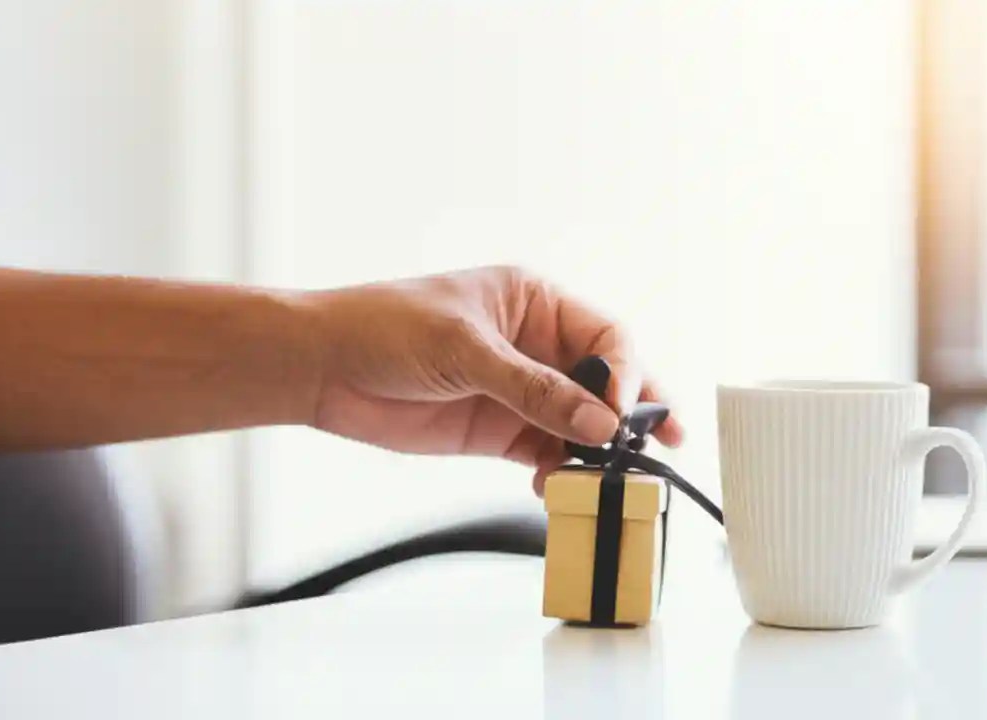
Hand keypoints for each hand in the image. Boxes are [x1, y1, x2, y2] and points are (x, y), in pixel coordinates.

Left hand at [304, 266, 682, 492]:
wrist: (321, 368)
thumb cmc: (385, 327)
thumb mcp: (465, 349)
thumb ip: (534, 389)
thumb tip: (599, 422)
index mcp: (536, 302)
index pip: (606, 336)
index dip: (626, 373)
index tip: (625, 412)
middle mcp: (537, 345)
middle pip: (605, 381)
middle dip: (634, 412)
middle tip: (665, 443)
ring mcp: (519, 390)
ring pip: (580, 422)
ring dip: (596, 450)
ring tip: (609, 478)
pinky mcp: (498, 430)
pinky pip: (546, 450)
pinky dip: (559, 470)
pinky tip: (558, 485)